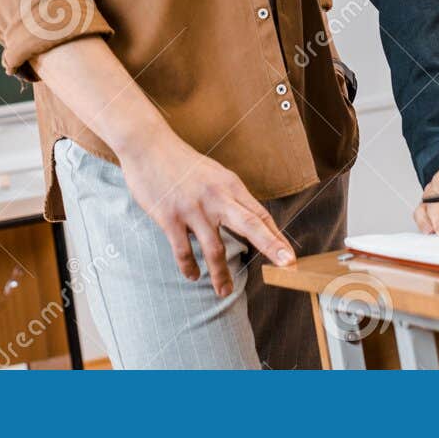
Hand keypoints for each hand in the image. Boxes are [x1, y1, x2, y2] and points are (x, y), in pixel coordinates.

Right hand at [120, 133, 295, 296]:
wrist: (148, 145)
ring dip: (221, 275)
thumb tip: (247, 219)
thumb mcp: (214, 173)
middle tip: (286, 267)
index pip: (260, 215)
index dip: (276, 238)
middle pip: (250, 225)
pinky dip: (189, 267)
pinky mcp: (170, 217)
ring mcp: (193, 208)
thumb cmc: (181, 162)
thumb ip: (229, 195)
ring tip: (224, 292)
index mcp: (230, 185)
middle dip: (271, 247)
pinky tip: (193, 275)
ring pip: (215, 249)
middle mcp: (216, 197)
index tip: (290, 257)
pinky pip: (184, 251)